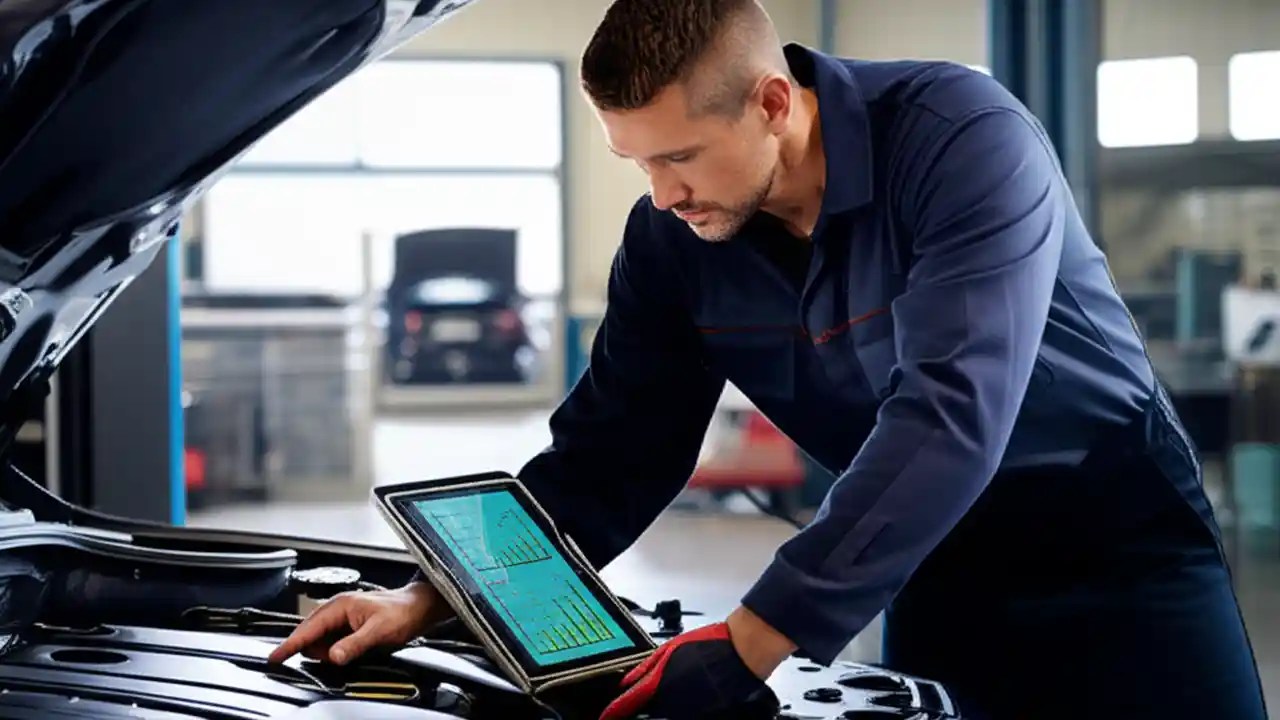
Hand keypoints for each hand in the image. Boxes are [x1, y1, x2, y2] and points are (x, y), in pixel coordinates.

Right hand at [268, 582, 451, 665]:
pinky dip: (335, 650)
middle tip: (339, 655)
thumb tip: (333, 656)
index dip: (290, 644)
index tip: (275, 657)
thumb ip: (354, 644)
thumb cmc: (401, 613)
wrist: (418, 608)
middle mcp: (337, 609)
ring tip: (355, 648)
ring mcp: (342, 617)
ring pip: (320, 640)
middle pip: (310, 634)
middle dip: (315, 650)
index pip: (308, 628)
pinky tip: (352, 649)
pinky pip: (331, 641)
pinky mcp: (347, 625)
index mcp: (340, 606)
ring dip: (328, 651)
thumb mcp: (378, 631)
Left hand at [598, 623, 778, 719]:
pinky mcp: (707, 717)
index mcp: (658, 684)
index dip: (613, 713)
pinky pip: (682, 718)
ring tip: (661, 707)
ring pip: (663, 719)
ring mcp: (689, 712)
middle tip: (635, 711)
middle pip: (645, 717)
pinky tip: (679, 707)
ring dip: (658, 716)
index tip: (608, 716)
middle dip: (639, 714)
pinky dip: (676, 713)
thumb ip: (645, 668)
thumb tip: (626, 682)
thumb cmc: (711, 645)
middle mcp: (671, 703)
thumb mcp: (670, 649)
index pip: (626, 705)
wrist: (743, 652)